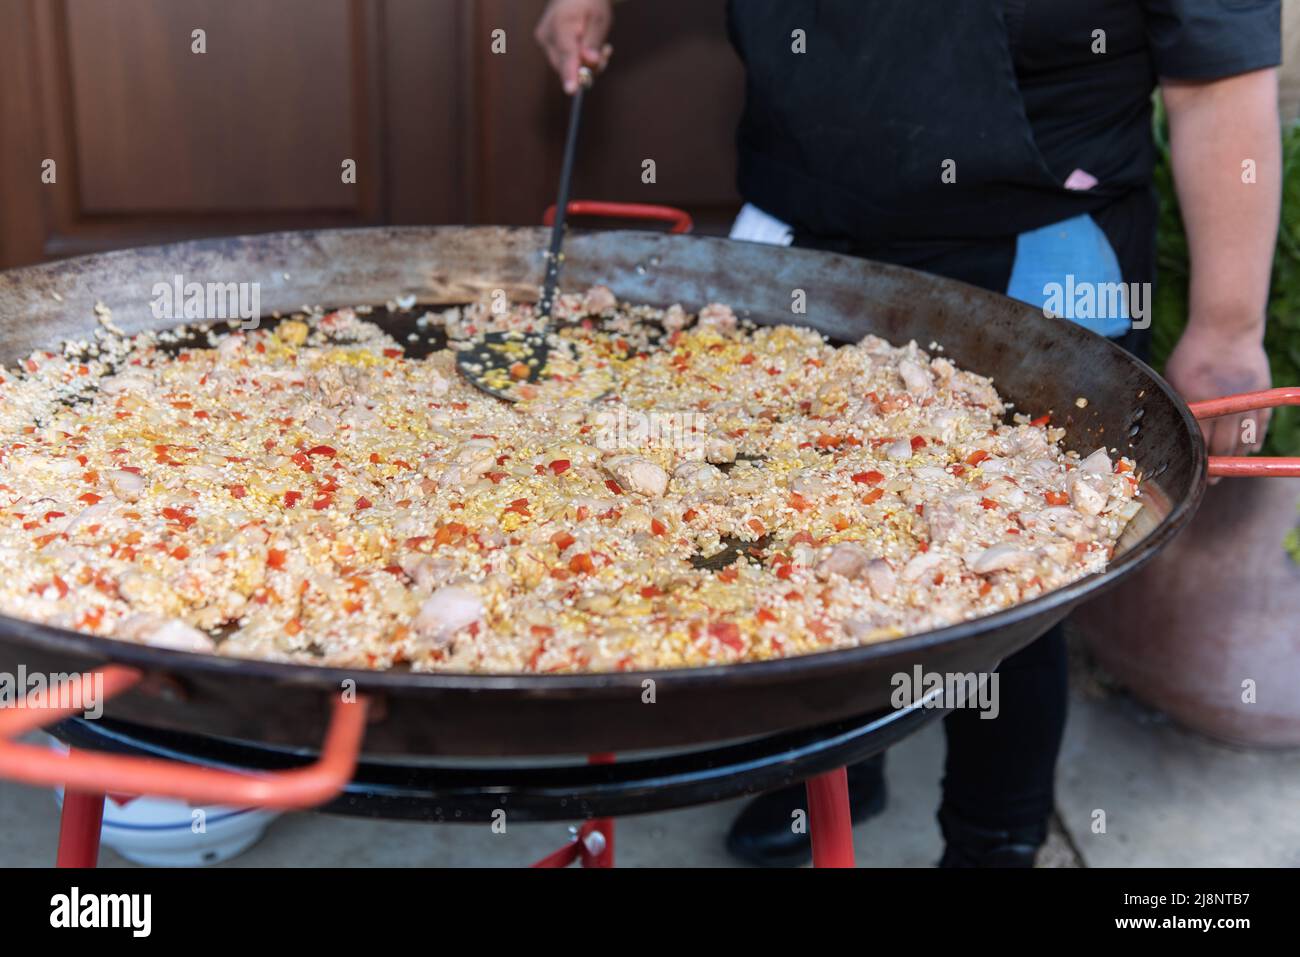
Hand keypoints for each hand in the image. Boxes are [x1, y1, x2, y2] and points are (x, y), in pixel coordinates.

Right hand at [535, 0, 613, 93]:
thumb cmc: (589, 3)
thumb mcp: (599, 19)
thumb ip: (594, 41)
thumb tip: (590, 62)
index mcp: (560, 24)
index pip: (566, 54)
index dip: (570, 73)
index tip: (572, 90)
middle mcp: (546, 35)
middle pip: (565, 66)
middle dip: (586, 67)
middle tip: (605, 52)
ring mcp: (544, 41)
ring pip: (564, 67)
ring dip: (584, 65)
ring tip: (599, 47)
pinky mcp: (546, 45)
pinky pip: (563, 62)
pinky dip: (577, 61)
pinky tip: (588, 49)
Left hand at [1163, 322, 1272, 468]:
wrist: (1226, 327)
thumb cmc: (1192, 353)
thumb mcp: (1174, 378)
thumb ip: (1177, 404)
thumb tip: (1172, 431)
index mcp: (1199, 400)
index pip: (1199, 441)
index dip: (1197, 460)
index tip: (1194, 473)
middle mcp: (1225, 402)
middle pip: (1225, 445)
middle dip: (1219, 465)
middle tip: (1213, 478)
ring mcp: (1247, 398)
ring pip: (1245, 438)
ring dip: (1237, 456)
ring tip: (1229, 466)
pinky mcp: (1262, 392)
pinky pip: (1262, 424)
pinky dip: (1255, 439)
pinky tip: (1249, 450)